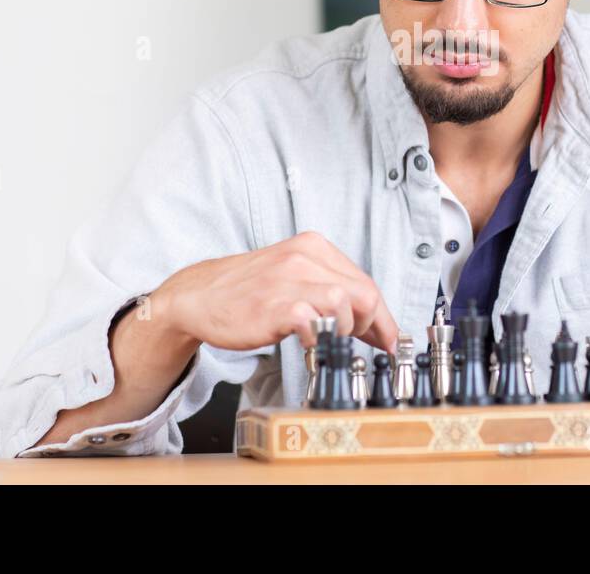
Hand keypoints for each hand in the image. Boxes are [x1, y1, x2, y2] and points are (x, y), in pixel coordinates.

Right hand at [152, 230, 399, 354]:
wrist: (200, 295)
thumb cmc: (249, 291)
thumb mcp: (294, 277)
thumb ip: (330, 291)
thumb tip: (371, 322)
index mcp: (314, 247)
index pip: (366, 281)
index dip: (383, 316)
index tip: (389, 338)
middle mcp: (305, 257)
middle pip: (366, 292)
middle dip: (372, 325)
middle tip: (362, 344)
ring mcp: (290, 279)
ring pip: (347, 302)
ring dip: (345, 330)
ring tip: (328, 339)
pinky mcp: (275, 304)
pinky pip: (314, 320)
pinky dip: (318, 337)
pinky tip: (307, 342)